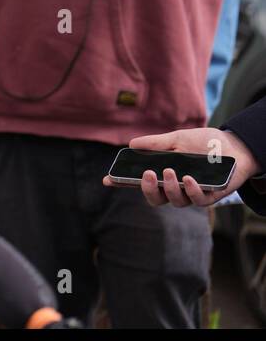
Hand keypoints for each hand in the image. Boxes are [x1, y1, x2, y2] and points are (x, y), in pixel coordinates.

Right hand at [102, 127, 260, 206]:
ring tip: (171, 172)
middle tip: (147, 174)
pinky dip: (191, 191)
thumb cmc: (204, 143)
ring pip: (175, 201)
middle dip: (148, 189)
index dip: (122, 182)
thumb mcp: (177, 139)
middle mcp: (175, 187)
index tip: (108, 179)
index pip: (139, 182)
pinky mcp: (210, 196)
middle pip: (155, 198)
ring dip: (170, 188)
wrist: (233, 146)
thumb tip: (132, 144)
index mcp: (163, 174)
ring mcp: (191, 194)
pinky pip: (197, 201)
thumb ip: (156, 144)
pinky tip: (188, 179)